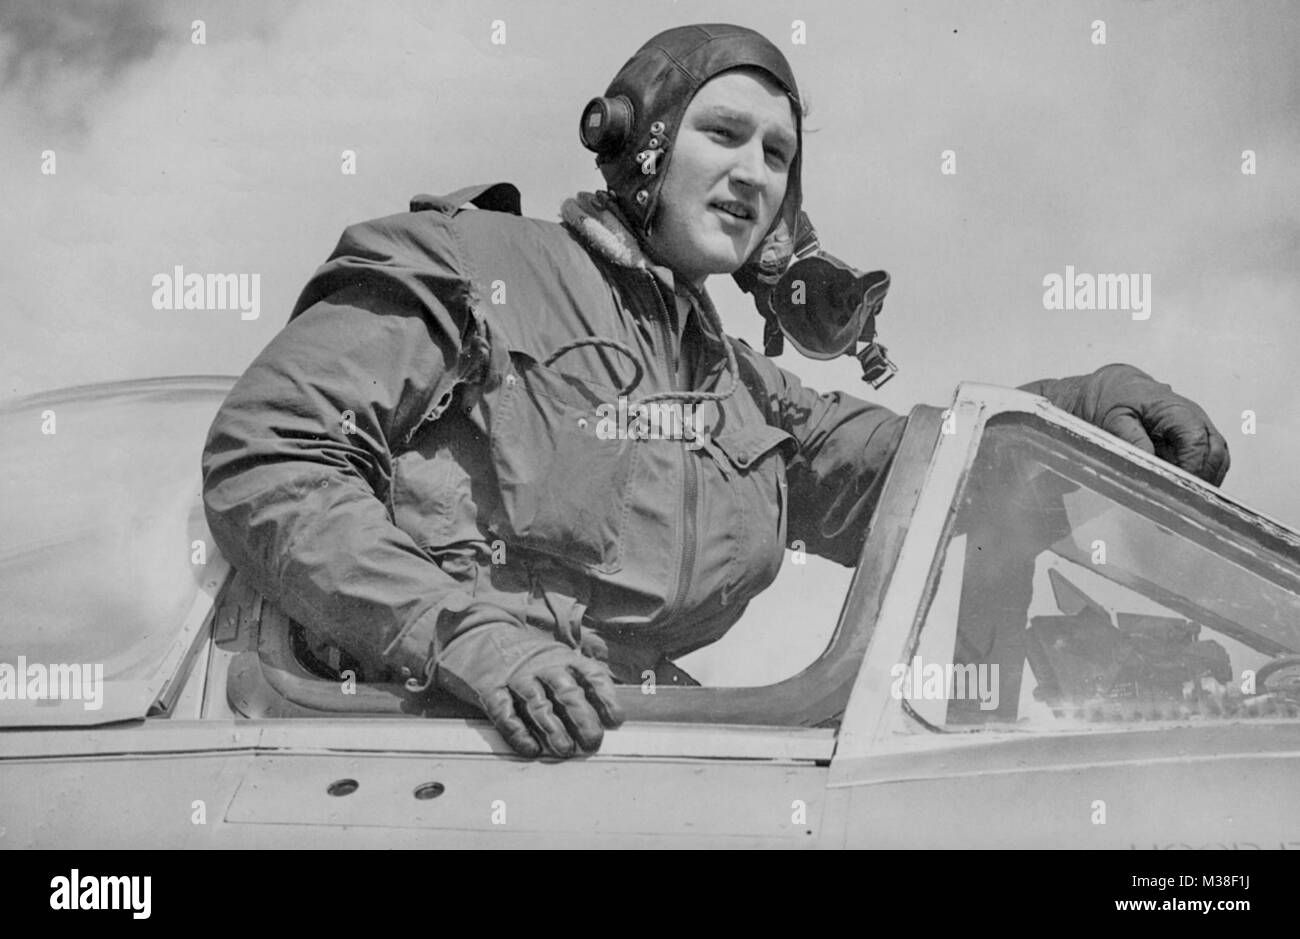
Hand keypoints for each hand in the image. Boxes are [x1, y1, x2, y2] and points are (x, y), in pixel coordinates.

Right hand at [432, 622, 623, 757]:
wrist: (475, 636)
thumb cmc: (526, 659)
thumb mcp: (556, 657)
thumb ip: (582, 678)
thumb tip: (612, 712)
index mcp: (562, 658)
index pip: (590, 674)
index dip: (606, 697)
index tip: (616, 720)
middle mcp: (541, 666)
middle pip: (566, 691)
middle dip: (582, 716)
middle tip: (593, 740)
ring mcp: (516, 677)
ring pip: (538, 703)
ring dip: (553, 728)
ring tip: (566, 750)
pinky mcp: (490, 688)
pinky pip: (504, 712)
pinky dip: (518, 732)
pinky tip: (530, 749)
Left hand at [1022, 363, 1229, 485]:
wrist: (1115, 388)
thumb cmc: (1115, 399)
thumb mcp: (1114, 418)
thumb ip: (1131, 439)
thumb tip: (1148, 460)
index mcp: (1176, 409)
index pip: (1197, 441)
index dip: (1192, 467)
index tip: (1179, 488)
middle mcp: (1195, 418)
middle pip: (1216, 452)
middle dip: (1204, 479)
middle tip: (1183, 502)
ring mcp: (1199, 428)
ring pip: (1218, 459)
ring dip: (1206, 481)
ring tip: (1184, 502)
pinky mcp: (1195, 440)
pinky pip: (1208, 461)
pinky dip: (1201, 477)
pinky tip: (1183, 492)